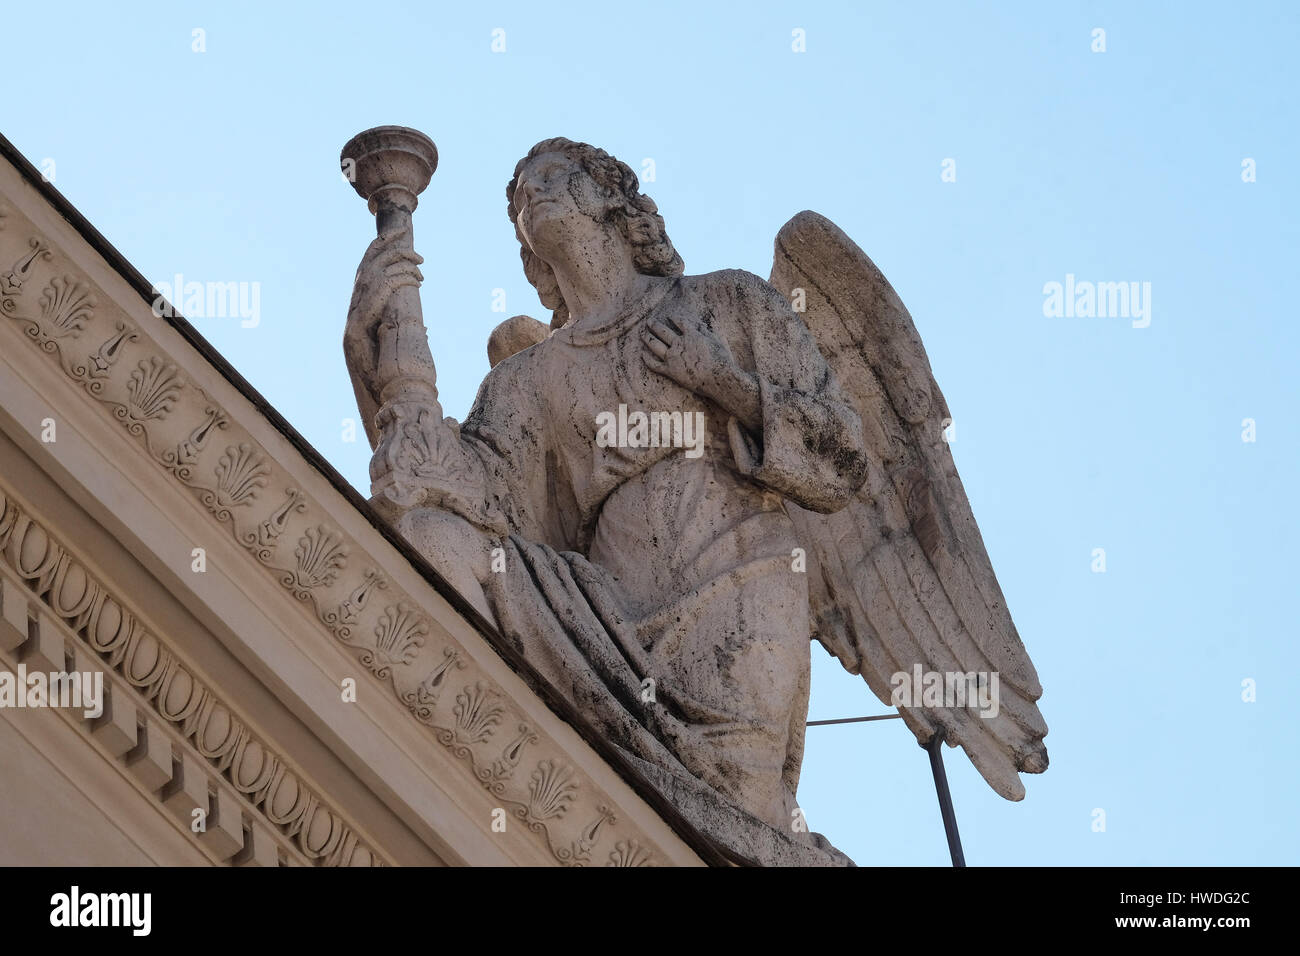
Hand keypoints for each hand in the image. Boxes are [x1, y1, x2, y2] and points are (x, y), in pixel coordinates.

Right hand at [345, 226, 423, 345]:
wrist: (359, 325)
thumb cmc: (366, 309)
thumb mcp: (369, 289)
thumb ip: (377, 277)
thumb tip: (394, 272)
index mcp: (363, 267)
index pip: (377, 243)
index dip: (391, 234)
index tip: (404, 230)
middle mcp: (367, 268)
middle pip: (393, 251)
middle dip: (410, 253)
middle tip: (422, 260)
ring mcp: (374, 277)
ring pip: (401, 264)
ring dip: (415, 270)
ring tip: (422, 278)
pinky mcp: (383, 286)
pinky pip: (404, 277)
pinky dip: (413, 280)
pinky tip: (418, 285)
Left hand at [641, 314, 731, 397]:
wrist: (718, 377)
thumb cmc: (721, 359)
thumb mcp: (716, 340)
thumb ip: (705, 331)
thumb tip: (699, 324)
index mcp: (691, 334)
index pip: (680, 322)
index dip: (674, 318)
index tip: (670, 316)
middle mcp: (679, 344)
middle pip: (662, 331)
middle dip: (654, 325)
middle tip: (649, 321)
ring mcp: (673, 357)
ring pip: (655, 345)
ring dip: (647, 337)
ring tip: (642, 333)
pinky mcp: (670, 371)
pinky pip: (654, 364)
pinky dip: (647, 359)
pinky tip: (642, 354)